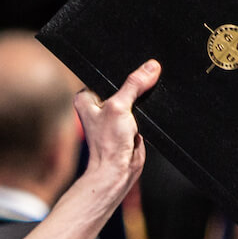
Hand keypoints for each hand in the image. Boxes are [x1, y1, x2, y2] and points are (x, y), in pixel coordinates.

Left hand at [71, 59, 158, 207]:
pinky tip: (148, 113)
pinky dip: (147, 110)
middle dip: (135, 87)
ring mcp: (115, 115)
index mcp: (87, 97)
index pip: (108, 75)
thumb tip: (150, 67)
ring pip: (135, 97)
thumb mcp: (119, 107)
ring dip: (142, 100)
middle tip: (141, 91)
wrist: (118, 170)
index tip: (138, 70)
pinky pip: (142, 109)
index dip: (124, 71)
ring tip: (140, 109)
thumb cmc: (107, 145)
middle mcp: (99, 105)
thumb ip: (134, 85)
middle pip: (124, 85)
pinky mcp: (129, 124)